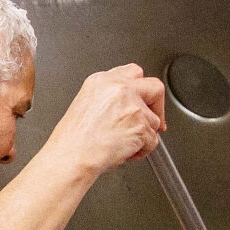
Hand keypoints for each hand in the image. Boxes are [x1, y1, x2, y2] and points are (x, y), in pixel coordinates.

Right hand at [46, 64, 166, 175]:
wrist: (71, 158)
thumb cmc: (72, 141)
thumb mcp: (84, 105)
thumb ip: (108, 98)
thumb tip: (126, 105)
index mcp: (102, 81)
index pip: (134, 72)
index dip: (141, 88)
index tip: (143, 99)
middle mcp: (120, 89)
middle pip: (154, 88)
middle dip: (158, 106)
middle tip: (153, 120)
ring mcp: (133, 106)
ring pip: (154, 120)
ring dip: (143, 135)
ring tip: (123, 145)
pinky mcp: (141, 126)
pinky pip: (152, 141)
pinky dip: (142, 151)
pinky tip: (125, 153)